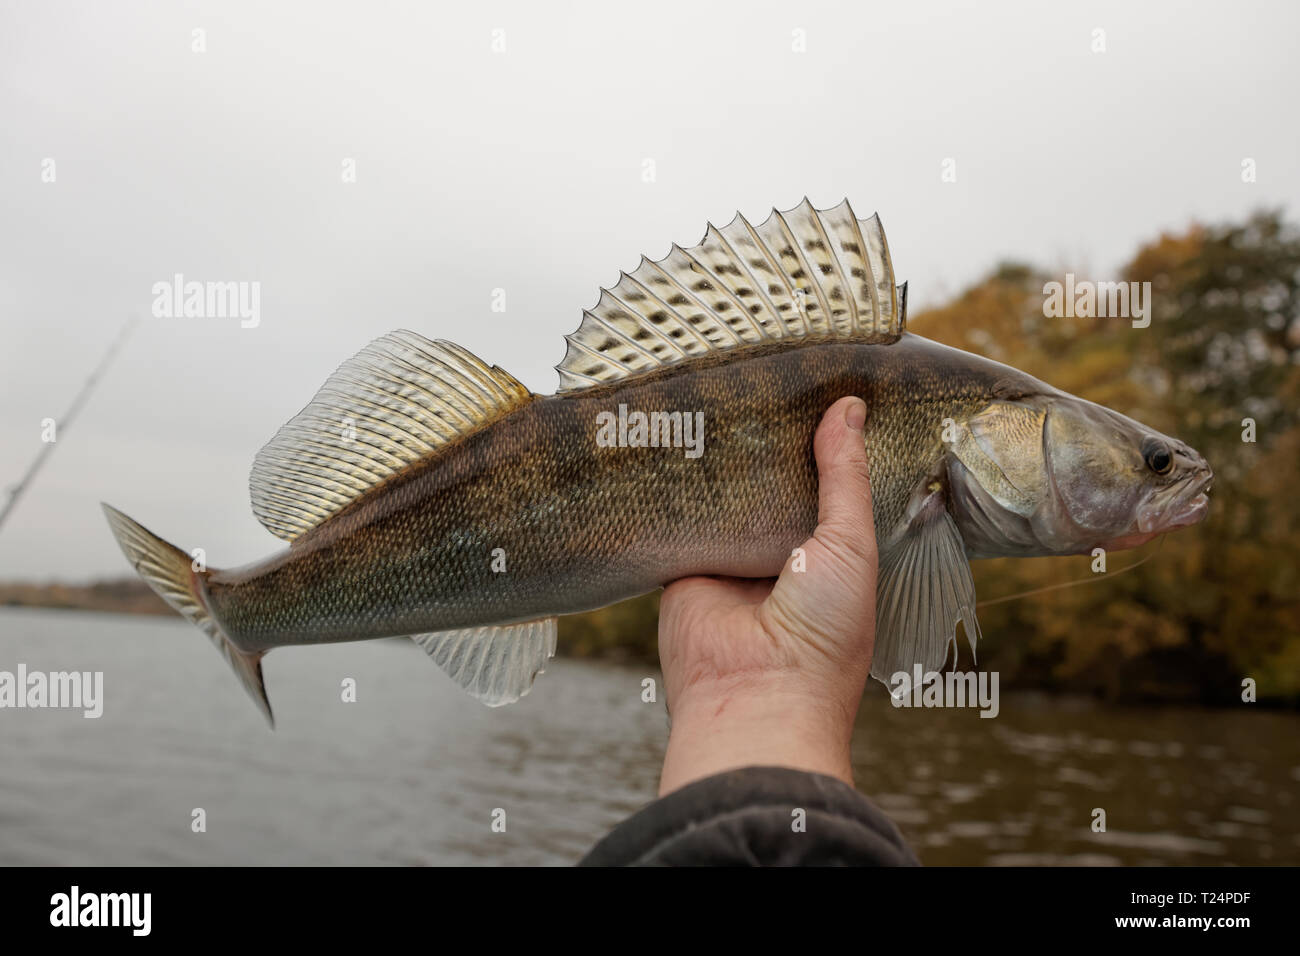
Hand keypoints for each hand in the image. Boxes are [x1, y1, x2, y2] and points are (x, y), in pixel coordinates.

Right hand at [656, 396, 878, 794]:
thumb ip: (846, 478)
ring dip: (722, 458)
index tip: (823, 387)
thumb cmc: (825, 636)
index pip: (827, 485)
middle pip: (772, 484)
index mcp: (831, 555)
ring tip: (721, 391)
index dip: (826, 443)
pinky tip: (677, 434)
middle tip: (764, 378)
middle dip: (769, 443)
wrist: (756, 699)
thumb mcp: (851, 545)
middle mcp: (780, 554)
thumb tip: (848, 407)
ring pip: (724, 494)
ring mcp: (729, 559)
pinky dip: (676, 484)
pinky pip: (678, 514)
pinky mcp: (682, 563)